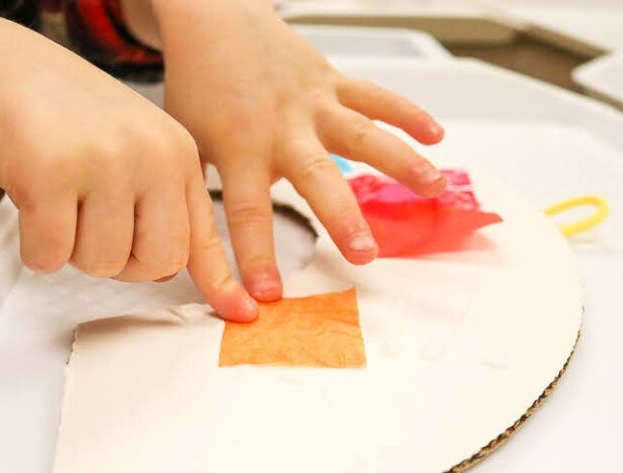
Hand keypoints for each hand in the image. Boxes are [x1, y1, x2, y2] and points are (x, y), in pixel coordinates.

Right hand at [0, 15, 256, 320]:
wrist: (6, 67)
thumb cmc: (70, 118)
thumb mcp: (137, 151)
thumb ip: (163, 206)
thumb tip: (175, 273)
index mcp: (178, 155)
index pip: (204, 235)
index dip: (222, 282)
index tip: (243, 312)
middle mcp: (153, 156)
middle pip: (158, 262)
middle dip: (122, 263)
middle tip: (94, 228)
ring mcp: (106, 162)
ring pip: (102, 262)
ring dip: (73, 249)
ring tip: (62, 202)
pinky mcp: (53, 172)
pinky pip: (51, 255)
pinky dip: (36, 246)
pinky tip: (33, 202)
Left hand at [153, 0, 445, 301]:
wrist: (213, 19)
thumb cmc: (199, 90)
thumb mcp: (185, 143)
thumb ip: (196, 196)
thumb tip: (187, 253)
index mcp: (239, 147)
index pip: (247, 211)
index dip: (256, 255)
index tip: (267, 295)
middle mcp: (282, 127)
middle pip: (316, 177)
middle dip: (342, 218)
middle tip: (364, 256)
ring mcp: (313, 102)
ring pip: (362, 133)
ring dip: (401, 161)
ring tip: (434, 188)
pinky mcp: (333, 81)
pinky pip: (376, 96)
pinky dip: (408, 114)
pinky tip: (438, 135)